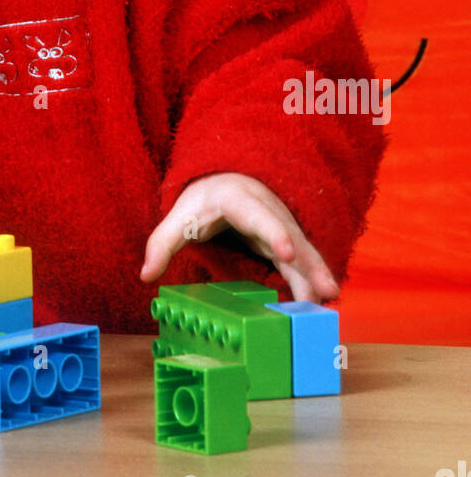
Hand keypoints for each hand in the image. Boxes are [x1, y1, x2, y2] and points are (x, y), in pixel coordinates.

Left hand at [140, 172, 339, 302]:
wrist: (224, 180)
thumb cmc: (201, 201)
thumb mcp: (178, 217)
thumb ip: (162, 243)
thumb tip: (146, 275)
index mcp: (237, 199)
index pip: (257, 215)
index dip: (274, 233)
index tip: (286, 252)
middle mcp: (265, 209)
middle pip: (288, 235)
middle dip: (305, 262)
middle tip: (321, 290)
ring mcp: (279, 223)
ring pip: (302, 248)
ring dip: (317, 272)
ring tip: (331, 297)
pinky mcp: (285, 239)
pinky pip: (302, 257)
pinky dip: (315, 274)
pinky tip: (328, 294)